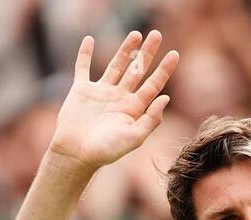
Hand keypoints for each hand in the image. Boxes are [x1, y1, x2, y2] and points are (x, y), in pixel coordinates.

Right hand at [48, 31, 178, 171]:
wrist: (76, 154)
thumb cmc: (106, 151)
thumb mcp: (134, 138)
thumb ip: (150, 119)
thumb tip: (166, 97)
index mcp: (134, 109)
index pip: (153, 85)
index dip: (164, 70)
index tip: (174, 54)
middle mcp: (119, 98)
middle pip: (137, 70)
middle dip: (147, 53)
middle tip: (156, 34)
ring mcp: (100, 92)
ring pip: (116, 65)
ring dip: (125, 50)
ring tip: (136, 34)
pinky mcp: (81, 90)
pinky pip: (82, 67)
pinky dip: (84, 53)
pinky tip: (89, 40)